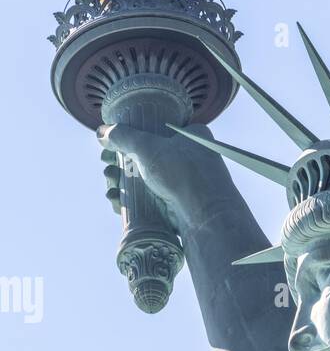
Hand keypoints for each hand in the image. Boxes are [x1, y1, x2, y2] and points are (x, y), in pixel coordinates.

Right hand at [96, 121, 234, 231]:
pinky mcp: (177, 208)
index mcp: (191, 137)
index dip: (131, 138)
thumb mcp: (148, 147)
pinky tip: (115, 201)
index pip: (156, 132)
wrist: (206, 218)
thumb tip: (101, 132)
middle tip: (106, 167)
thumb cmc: (183, 174)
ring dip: (122, 183)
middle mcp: (190, 160)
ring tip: (110, 186)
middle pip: (146, 159)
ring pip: (146, 182)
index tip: (110, 145)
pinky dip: (131, 202)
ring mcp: (184, 186)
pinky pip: (149, 202)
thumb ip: (123, 137)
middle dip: (120, 164)